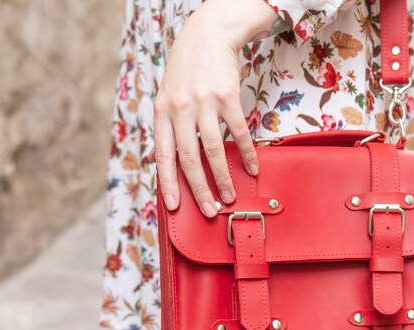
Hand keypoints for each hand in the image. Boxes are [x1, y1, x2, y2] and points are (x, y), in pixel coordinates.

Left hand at [152, 0, 279, 216]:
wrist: (208, 35)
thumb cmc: (188, 70)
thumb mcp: (168, 96)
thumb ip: (170, 127)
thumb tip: (169, 162)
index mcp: (162, 112)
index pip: (163, 155)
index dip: (168, 182)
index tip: (173, 206)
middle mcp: (180, 108)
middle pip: (188, 158)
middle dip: (199, 189)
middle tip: (210, 210)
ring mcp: (204, 102)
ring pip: (213, 149)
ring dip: (223, 177)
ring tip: (231, 195)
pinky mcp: (227, 96)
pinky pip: (238, 132)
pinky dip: (246, 153)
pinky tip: (251, 168)